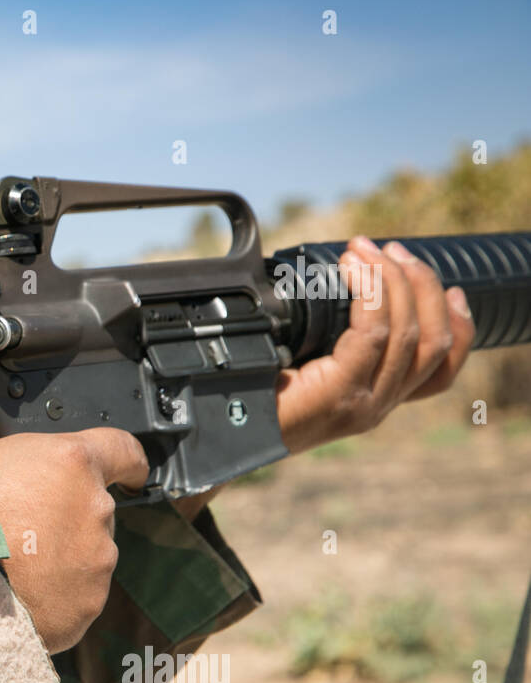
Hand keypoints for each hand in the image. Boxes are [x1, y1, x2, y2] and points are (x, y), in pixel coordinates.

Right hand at [0, 428, 148, 652]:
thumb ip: (9, 467)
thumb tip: (5, 479)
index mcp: (69, 462)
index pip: (121, 449)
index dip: (126, 461)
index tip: (131, 472)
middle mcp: (94, 507)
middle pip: (92, 508)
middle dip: (64, 519)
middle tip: (20, 532)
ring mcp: (96, 559)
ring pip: (86, 554)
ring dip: (59, 559)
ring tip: (11, 570)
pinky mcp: (88, 603)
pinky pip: (76, 595)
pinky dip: (53, 596)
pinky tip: (17, 597)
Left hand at [275, 236, 474, 454]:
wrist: (224, 432)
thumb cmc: (255, 394)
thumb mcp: (309, 365)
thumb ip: (339, 343)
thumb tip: (349, 286)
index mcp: (377, 398)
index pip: (441, 369)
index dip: (457, 326)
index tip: (451, 288)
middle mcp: (379, 404)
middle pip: (432, 341)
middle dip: (421, 285)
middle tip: (390, 250)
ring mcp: (364, 402)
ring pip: (409, 332)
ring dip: (393, 280)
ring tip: (366, 250)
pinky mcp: (340, 392)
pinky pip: (372, 332)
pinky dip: (369, 292)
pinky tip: (351, 269)